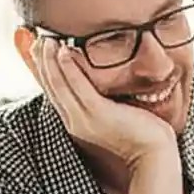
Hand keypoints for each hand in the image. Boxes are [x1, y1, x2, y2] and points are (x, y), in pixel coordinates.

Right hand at [31, 37, 175, 167]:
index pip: (54, 92)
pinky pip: (78, 86)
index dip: (45, 70)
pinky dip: (68, 68)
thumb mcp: (115, 114)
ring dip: (50, 60)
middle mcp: (75, 120)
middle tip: (38, 38)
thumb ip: (105, 100)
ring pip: (59, 84)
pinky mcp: (98, 113)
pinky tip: (65, 51)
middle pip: (51, 86)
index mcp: (77, 121)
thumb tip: (105, 81)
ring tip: (46, 40)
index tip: (41, 50)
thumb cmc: (142, 134)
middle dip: (42, 61)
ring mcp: (85, 117)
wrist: (155, 155)